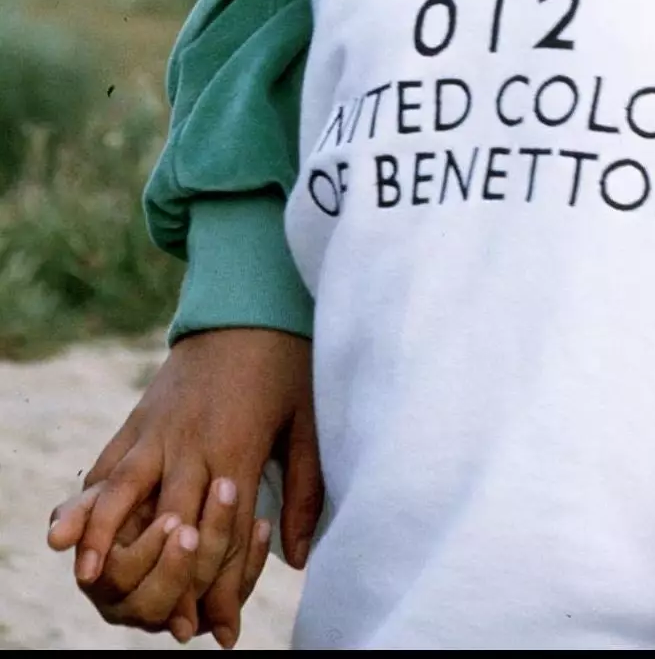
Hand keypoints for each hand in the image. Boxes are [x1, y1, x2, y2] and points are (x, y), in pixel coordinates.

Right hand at [46, 327, 320, 647]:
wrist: (248, 302)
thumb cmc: (286, 363)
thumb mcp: (308, 421)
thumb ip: (304, 490)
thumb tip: (299, 559)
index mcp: (236, 446)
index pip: (223, 531)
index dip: (221, 586)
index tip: (218, 631)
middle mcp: (191, 443)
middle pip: (170, 521)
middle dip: (166, 578)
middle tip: (162, 627)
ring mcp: (157, 429)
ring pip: (123, 489)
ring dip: (104, 535)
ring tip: (87, 575)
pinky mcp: (138, 417)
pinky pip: (109, 462)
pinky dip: (89, 498)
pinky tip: (73, 529)